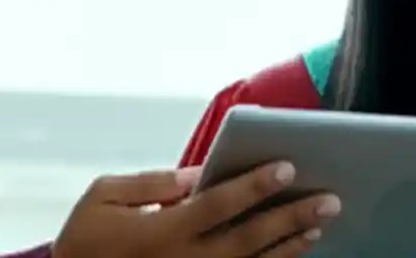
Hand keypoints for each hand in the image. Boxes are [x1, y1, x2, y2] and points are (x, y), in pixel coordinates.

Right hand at [50, 162, 341, 257]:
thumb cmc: (86, 236)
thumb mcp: (104, 197)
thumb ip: (153, 182)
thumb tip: (201, 171)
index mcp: (162, 232)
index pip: (217, 204)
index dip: (253, 185)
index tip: (287, 166)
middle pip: (248, 238)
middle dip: (291, 217)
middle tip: (329, 200)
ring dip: (289, 246)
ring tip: (319, 226)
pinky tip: (294, 252)